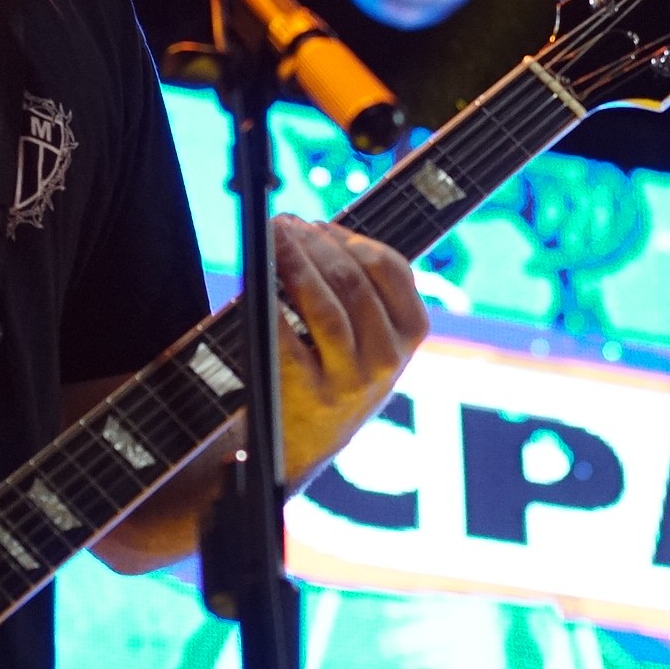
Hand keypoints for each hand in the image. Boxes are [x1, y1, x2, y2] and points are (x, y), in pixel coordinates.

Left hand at [268, 215, 429, 482]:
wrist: (302, 444)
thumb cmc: (333, 375)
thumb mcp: (370, 340)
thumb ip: (363, 292)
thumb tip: (316, 230)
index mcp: (410, 336)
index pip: (391, 268)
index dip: (350, 237)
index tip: (318, 224)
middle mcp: (386, 359)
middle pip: (353, 281)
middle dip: (315, 243)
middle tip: (285, 224)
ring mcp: (348, 380)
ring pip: (325, 305)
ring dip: (295, 261)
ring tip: (274, 238)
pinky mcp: (306, 392)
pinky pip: (286, 333)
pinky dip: (271, 297)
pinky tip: (259, 276)